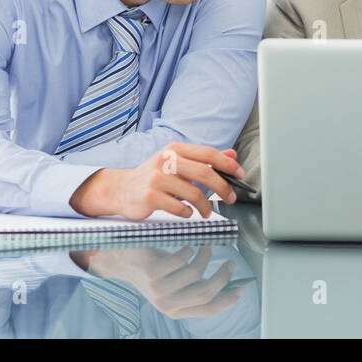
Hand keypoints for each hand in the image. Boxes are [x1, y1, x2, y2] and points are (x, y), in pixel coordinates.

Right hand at [71, 143, 244, 218]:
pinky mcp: (150, 196)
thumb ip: (203, 159)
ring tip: (206, 211)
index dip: (228, 164)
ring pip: (194, 193)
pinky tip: (187, 212)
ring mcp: (157, 178)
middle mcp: (166, 160)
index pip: (208, 153)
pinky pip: (179, 207)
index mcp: (175, 149)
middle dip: (222, 187)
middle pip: (204, 173)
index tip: (240, 174)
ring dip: (205, 205)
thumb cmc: (154, 176)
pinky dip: (188, 212)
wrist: (121, 189)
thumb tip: (232, 155)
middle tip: (230, 197)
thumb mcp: (177, 162)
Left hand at [80, 244, 245, 318]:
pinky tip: (187, 245)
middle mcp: (167, 303)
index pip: (209, 309)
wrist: (122, 261)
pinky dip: (190, 248)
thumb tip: (228, 284)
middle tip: (230, 261)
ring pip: (196, 272)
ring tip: (205, 246)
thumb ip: (196, 288)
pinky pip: (183, 258)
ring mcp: (159, 289)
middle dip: (224, 275)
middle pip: (206, 291)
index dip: (229, 298)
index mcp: (176, 310)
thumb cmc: (154, 270)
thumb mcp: (176, 285)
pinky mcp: (153, 272)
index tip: (242, 286)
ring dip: (206, 255)